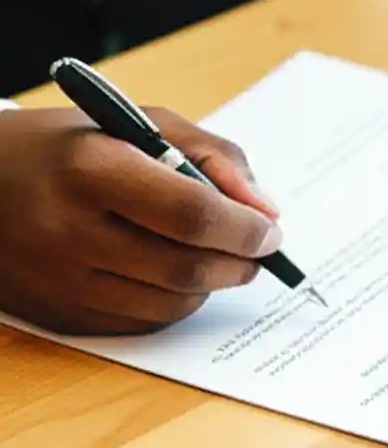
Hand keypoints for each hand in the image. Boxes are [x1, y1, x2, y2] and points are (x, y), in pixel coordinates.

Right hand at [0, 107, 280, 335]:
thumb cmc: (70, 147)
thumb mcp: (138, 124)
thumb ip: (213, 157)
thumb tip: (266, 212)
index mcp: (90, 169)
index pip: (191, 213)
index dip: (244, 228)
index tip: (270, 230)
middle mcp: (68, 229)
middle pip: (187, 266)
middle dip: (240, 261)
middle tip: (257, 249)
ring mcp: (59, 279)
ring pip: (171, 303)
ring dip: (212, 284)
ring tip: (217, 257)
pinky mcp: (58, 314)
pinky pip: (142, 322)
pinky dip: (175, 302)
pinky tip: (173, 274)